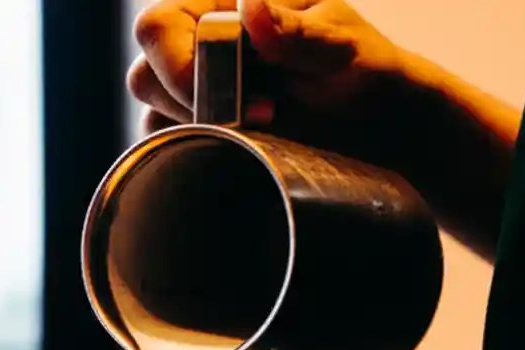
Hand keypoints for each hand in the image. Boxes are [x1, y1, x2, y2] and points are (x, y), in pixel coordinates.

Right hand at [128, 0, 403, 150]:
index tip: (239, 97)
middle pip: (145, 75)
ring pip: (153, 116)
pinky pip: (167, 150)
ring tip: (259, 136)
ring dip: (198, 135)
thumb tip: (251, 9)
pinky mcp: (198, 133)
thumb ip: (297, 32)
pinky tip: (241, 155)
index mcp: (225, 7)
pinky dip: (194, 159)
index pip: (158, 24)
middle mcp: (197, 45)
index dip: (181, 64)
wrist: (380, 129)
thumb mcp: (343, 49)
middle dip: (194, 108)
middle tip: (259, 120)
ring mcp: (194, 93)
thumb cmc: (366, 74)